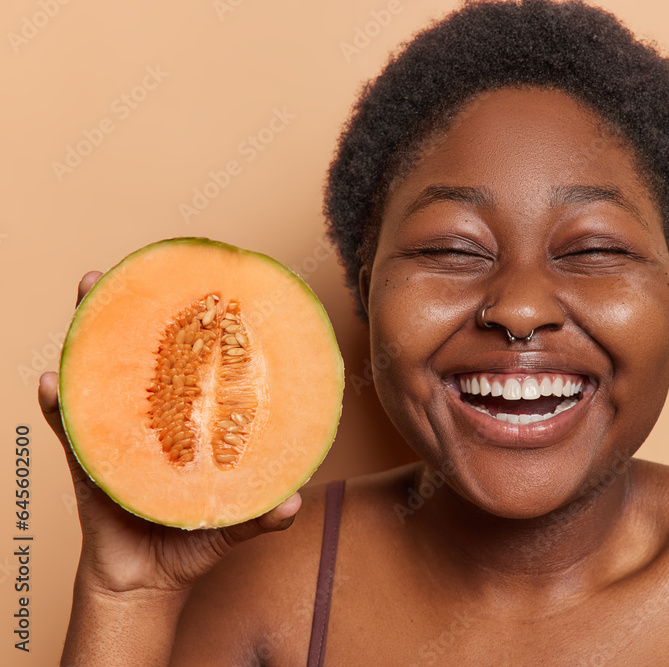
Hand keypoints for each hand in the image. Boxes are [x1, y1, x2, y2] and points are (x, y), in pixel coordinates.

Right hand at [39, 271, 301, 596]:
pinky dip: (58, 406)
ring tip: (89, 292)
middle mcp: (156, 420)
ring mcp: (122, 435)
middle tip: (134, 265)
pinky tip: (51, 381)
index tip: (209, 286)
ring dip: (92, 333)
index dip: (201, 330)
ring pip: (105, 375)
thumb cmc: (195, 541)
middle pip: (148, 356)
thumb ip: (262, 512)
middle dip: (141, 310)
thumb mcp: (235, 522)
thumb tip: (295, 503)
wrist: (149, 582)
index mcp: (191, 425)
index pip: (197, 369)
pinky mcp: (91, 463)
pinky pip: (71, 429)